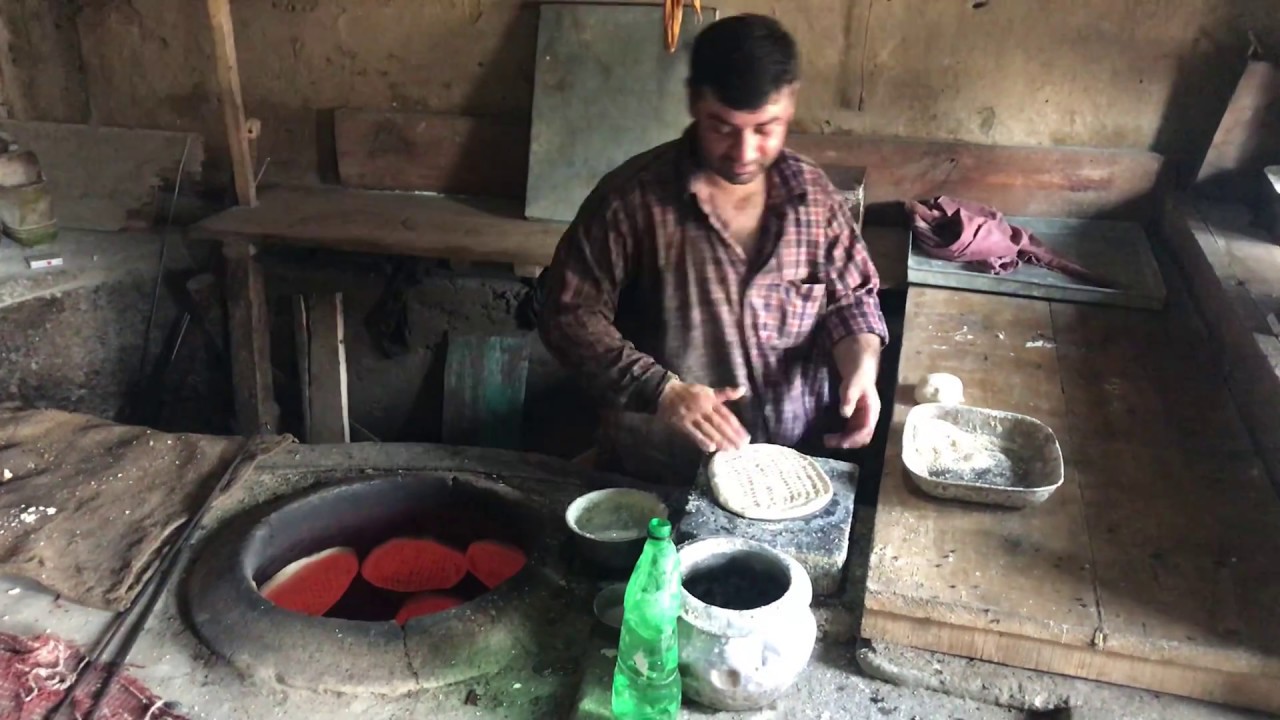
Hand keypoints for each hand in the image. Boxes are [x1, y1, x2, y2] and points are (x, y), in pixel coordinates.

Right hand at [657, 380, 749, 452]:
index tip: (746, 437)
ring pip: (708, 429)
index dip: (736, 427)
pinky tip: (710, 448)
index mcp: (711, 400)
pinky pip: (693, 433)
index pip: (726, 415)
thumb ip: (725, 393)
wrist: (667, 391)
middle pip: (719, 424)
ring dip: (719, 440)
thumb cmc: (690, 392)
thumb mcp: (709, 390)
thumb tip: (742, 389)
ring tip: (729, 450)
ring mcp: (692, 416)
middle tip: (741, 447)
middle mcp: (703, 408)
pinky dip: (701, 440)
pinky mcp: (682, 423)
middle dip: (731, 436)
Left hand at [825, 333, 882, 448]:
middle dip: (846, 442)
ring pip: (854, 435)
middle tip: (827, 441)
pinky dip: (841, 434)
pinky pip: (849, 430)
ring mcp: (861, 416)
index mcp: (872, 410)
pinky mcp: (854, 414)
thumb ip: (849, 398)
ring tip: (826, 439)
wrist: (859, 362)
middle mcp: (868, 416)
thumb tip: (844, 414)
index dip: (853, 439)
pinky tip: (829, 434)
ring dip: (842, 440)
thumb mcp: (854, 382)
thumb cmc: (858, 372)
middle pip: (861, 437)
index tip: (839, 442)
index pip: (866, 431)